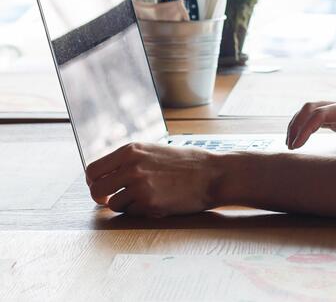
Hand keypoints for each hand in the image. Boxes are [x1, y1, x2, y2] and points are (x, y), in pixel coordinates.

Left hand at [85, 142, 218, 216]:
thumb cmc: (189, 163)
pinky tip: (158, 202)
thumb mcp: (155, 151)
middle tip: (109, 200)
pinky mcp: (149, 203)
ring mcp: (139, 185)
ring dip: (125, 205)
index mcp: (131, 150)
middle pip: (96, 189)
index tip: (101, 187)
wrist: (214, 174)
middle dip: (100, 198)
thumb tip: (107, 175)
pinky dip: (141, 211)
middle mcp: (131, 166)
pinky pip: (132, 213)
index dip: (93, 182)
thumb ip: (131, 160)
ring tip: (144, 199)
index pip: (93, 169)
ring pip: (113, 204)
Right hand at [285, 98, 335, 150]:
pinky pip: (316, 118)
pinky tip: (298, 141)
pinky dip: (304, 127)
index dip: (306, 127)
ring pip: (310, 110)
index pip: (321, 113)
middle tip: (289, 146)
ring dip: (297, 124)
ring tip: (290, 145)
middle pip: (311, 107)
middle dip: (296, 124)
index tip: (297, 145)